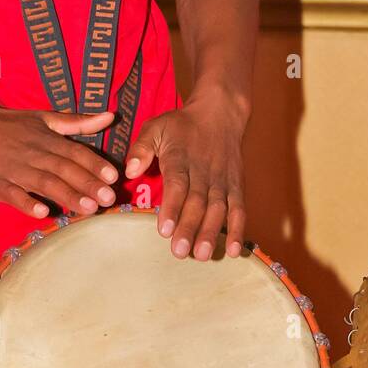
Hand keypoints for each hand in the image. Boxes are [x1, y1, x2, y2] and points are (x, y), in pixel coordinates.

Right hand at [0, 97, 118, 217]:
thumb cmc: (7, 124)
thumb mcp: (43, 118)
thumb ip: (77, 122)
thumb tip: (110, 116)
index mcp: (47, 139)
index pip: (76, 152)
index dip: (95, 164)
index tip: (113, 177)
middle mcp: (34, 154)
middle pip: (65, 169)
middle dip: (88, 184)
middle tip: (108, 200)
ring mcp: (14, 170)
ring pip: (44, 183)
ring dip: (67, 195)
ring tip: (88, 209)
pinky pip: (13, 194)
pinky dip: (27, 203)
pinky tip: (41, 212)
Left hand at [124, 92, 247, 259]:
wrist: (220, 112)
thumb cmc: (182, 124)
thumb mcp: (155, 127)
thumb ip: (142, 148)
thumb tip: (129, 170)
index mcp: (181, 157)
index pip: (177, 184)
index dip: (171, 207)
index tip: (163, 230)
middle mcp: (203, 170)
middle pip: (197, 202)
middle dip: (189, 227)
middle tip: (180, 252)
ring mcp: (222, 179)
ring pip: (218, 208)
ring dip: (210, 232)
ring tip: (202, 255)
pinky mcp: (236, 185)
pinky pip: (238, 208)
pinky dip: (237, 229)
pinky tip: (232, 250)